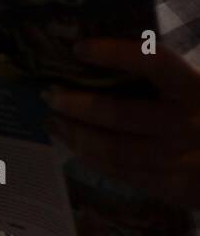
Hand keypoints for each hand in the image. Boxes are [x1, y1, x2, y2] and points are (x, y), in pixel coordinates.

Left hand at [45, 38, 199, 209]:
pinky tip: (78, 148)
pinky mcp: (173, 188)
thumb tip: (119, 58)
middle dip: (76, 103)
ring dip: (76, 135)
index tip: (79, 47)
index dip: (114, 52)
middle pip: (118, 113)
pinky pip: (123, 173)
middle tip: (49, 93)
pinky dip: (95, 159)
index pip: (153, 61)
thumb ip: (173, 76)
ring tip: (53, 122)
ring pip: (113, 149)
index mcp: (199, 90)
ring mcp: (178, 161)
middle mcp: (188, 125)